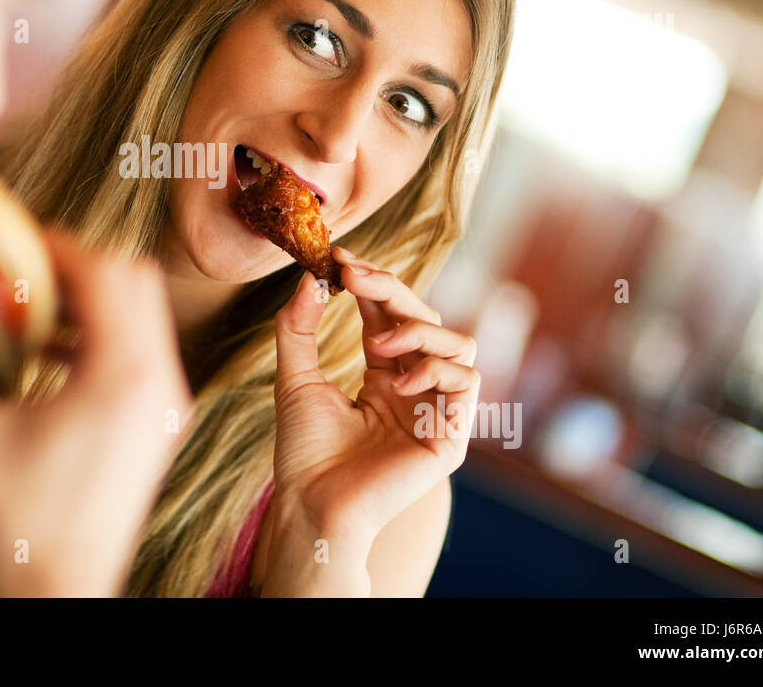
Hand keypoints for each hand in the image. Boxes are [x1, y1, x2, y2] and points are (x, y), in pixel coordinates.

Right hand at [0, 229, 191, 596]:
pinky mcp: (155, 426)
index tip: (14, 242)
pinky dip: (98, 337)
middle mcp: (158, 384)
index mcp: (123, 376)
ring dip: (88, 300)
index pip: (104, 271)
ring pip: (141, 314)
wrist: (58, 593)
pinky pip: (138, 352)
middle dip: (78, 263)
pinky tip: (45, 357)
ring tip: (29, 311)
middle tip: (24, 270)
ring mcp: (163, 406)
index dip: (55, 245)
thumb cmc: (17, 526)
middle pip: (135, 279)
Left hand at [263, 246, 478, 593]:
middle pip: (427, 319)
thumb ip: (298, 328)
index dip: (373, 283)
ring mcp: (435, 411)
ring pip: (458, 344)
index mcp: (383, 376)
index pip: (391, 315)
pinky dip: (437, 369)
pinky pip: (468, 382)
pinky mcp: (451, 437)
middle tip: (355, 277)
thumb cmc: (303, 452)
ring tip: (378, 343)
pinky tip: (399, 382)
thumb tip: (309, 278)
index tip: (342, 258)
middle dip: (393, 290)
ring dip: (419, 329)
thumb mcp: (294, 378)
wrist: (311, 504)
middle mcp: (414, 389)